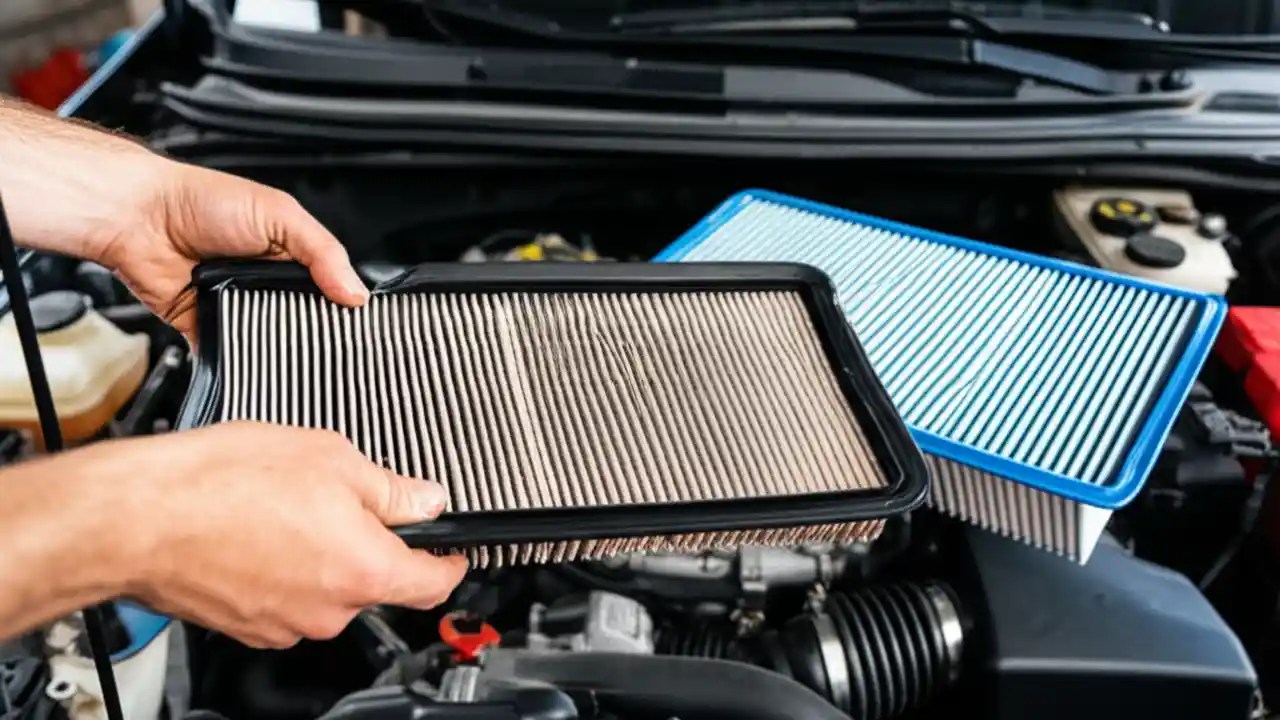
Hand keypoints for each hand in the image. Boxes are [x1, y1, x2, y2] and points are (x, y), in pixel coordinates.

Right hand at [92, 422, 464, 647]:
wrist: (141, 517)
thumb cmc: (225, 484)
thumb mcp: (331, 459)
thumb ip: (390, 488)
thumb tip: (425, 500)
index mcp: (366, 570)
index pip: (434, 584)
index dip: (450, 564)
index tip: (452, 553)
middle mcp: (330, 610)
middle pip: (375, 582)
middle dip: (368, 544)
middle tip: (339, 500)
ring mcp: (286, 624)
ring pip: (327, 589)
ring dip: (321, 555)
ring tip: (285, 508)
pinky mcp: (248, 626)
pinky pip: (285, 598)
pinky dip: (282, 570)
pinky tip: (256, 531)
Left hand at [98, 161, 367, 343]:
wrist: (139, 217)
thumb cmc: (201, 201)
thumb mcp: (279, 214)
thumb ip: (322, 251)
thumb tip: (357, 293)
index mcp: (289, 254)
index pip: (327, 288)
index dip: (340, 305)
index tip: (353, 323)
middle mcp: (264, 281)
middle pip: (300, 319)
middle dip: (307, 329)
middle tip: (319, 338)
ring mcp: (235, 305)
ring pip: (267, 340)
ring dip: (272, 344)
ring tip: (280, 343)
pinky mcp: (206, 328)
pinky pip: (228, 353)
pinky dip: (235, 359)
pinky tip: (249, 359)